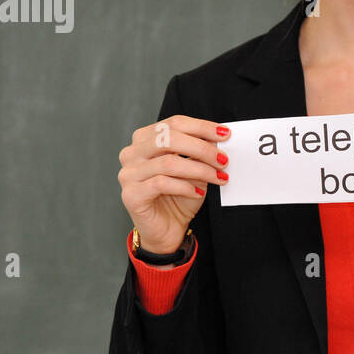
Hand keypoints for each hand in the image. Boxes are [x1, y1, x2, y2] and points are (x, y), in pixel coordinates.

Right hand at [118, 115, 230, 253]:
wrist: (167, 230)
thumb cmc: (179, 197)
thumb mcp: (194, 169)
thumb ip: (200, 152)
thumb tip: (218, 137)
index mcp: (144, 140)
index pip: (173, 123)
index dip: (201, 127)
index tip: (224, 134)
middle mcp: (132, 153)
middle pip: (168, 138)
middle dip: (201, 147)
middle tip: (223, 159)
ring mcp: (129, 174)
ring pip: (168, 162)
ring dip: (199, 169)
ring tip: (218, 177)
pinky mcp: (131, 194)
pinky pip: (161, 183)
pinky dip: (185, 186)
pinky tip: (198, 192)